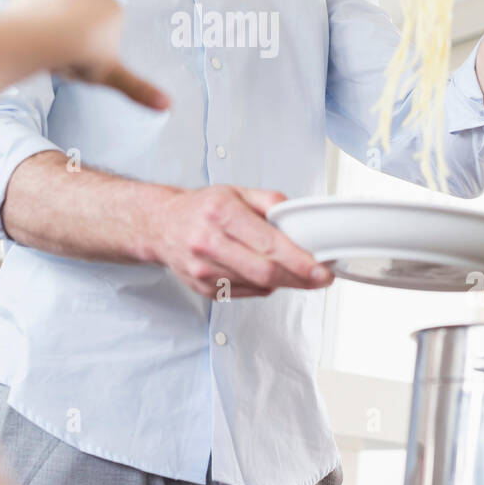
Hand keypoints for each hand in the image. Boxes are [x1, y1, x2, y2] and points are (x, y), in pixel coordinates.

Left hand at [5, 0, 168, 109]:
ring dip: (54, 29)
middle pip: (82, 21)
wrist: (39, 38)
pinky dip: (33, 21)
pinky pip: (35, 9)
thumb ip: (139, 89)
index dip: (95, 50)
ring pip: (59, 14)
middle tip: (67, 58)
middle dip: (75, 38)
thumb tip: (169, 106)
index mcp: (113, 9)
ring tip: (48, 50)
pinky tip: (31, 37)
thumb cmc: (79, 56)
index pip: (106, 32)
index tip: (86, 60)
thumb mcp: (112, 76)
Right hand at [150, 185, 333, 298]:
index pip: (268, 245)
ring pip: (257, 285)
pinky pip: (245, 292)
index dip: (300, 261)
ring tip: (292, 269)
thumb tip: (300, 220)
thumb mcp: (237, 192)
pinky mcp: (204, 288)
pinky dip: (261, 285)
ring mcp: (204, 270)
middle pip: (265, 272)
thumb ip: (271, 203)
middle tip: (320, 278)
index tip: (321, 270)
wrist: (162, 225)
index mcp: (222, 213)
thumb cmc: (202, 208)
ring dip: (283, 281)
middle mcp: (209, 243)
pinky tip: (260, 270)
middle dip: (299, 278)